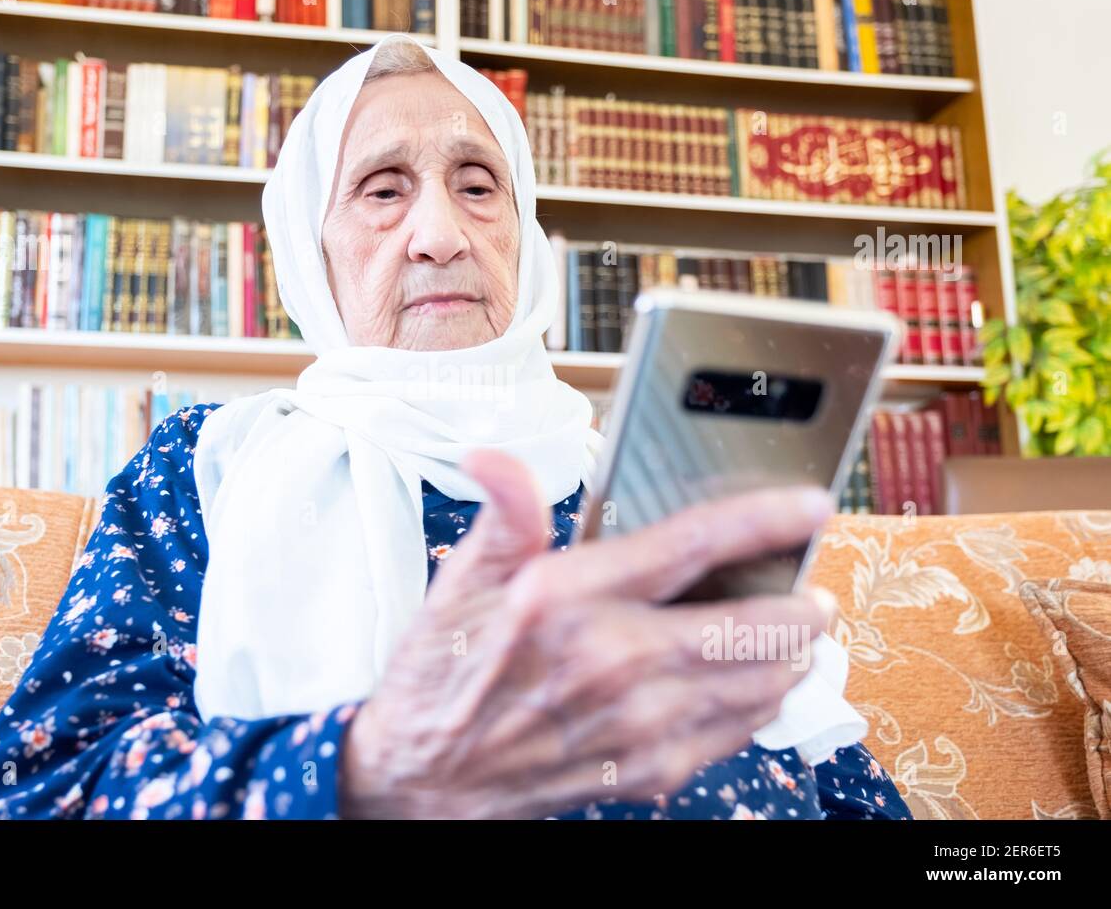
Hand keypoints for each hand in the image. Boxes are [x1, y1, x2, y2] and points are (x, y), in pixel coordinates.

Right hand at [338, 449, 836, 818]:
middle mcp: (613, 659)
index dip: (764, 519)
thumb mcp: (460, 580)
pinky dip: (760, 706)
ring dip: (792, 658)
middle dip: (800, 606)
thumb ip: (503, 515)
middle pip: (752, 626)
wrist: (424, 779)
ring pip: (757, 685)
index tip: (810, 506)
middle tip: (813, 591)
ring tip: (799, 636)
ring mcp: (637, 722)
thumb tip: (495, 458)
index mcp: (569, 598)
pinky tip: (756, 687)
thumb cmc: (443, 675)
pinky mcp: (647, 769)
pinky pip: (734, 735)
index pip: (691, 545)